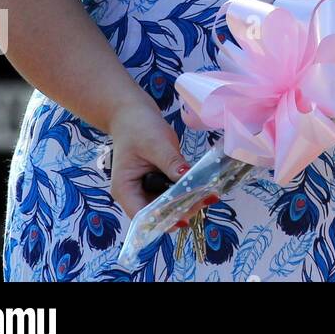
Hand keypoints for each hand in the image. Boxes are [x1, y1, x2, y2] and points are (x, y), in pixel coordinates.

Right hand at [106, 100, 215, 220]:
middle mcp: (135, 195)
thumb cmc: (138, 127)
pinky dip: (186, 191)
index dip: (164, 220)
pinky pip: (173, 192)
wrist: (133, 113)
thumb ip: (171, 163)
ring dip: (186, 202)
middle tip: (206, 201)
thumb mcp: (156, 144)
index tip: (188, 215)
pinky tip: (204, 188)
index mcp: (125, 190)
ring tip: (209, 196)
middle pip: (157, 214)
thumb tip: (187, 178)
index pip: (143, 216)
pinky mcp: (159, 181)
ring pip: (168, 205)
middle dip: (181, 211)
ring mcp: (147, 189)